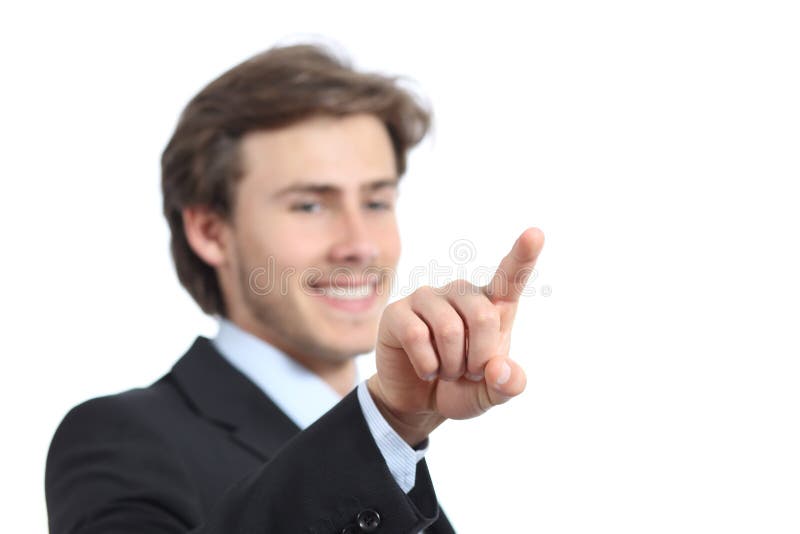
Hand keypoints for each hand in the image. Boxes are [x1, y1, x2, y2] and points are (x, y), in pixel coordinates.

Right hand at [367, 227, 544, 444]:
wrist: (418, 402)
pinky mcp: (398, 311)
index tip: (535, 233)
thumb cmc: (461, 388)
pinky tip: (425, 369)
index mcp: (491, 305)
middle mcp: (461, 293)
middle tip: (468, 373)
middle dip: (478, 358)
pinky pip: (417, 336)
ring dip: (450, 366)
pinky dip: (427, 366)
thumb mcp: (491, 395)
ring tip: (445, 371)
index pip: (511, 277)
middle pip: (483, 316)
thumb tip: (498, 368)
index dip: (524, 255)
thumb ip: (507, 386)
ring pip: (449, 329)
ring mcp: (427, 298)